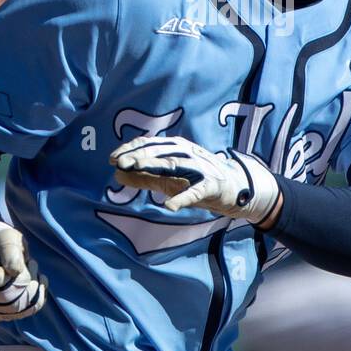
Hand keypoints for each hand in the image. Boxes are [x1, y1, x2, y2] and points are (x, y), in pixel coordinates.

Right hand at [0, 219, 46, 321]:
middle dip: (27, 281)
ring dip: (33, 290)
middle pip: (7, 299)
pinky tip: (39, 284)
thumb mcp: (7, 238)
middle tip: (32, 264)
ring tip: (35, 272)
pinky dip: (36, 301)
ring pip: (15, 309)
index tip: (21, 260)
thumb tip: (15, 271)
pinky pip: (20, 314)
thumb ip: (10, 252)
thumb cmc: (0, 240)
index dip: (15, 273)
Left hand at [109, 136, 281, 224]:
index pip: (151, 144)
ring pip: (175, 164)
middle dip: (138, 155)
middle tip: (119, 162)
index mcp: (178, 148)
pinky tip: (169, 206)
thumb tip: (117, 175)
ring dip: (154, 165)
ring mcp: (201, 168)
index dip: (131, 149)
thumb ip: (144, 177)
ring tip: (135, 169)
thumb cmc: (198, 180)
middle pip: (161, 151)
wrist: (236, 189)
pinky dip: (182, 198)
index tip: (113, 158)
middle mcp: (189, 153)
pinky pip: (196, 192)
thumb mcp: (169, 178)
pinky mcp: (213, 186)